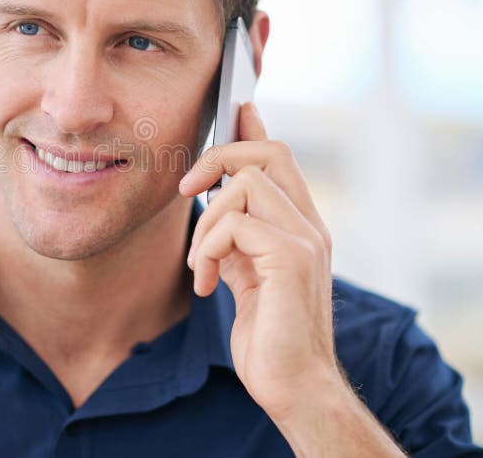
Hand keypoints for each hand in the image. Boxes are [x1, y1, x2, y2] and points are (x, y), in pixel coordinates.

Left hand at [178, 102, 342, 422]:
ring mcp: (305, 240)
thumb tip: (216, 197)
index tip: (236, 110)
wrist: (294, 386)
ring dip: (204, 224)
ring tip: (199, 265)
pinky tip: (208, 284)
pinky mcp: (291, 259)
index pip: (281, 159)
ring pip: (245, 184)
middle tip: (187, 189)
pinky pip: (234, 225)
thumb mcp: (247, 274)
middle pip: (270, 152)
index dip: (255, 130)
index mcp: (300, 226)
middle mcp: (309, 226)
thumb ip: (236, 235)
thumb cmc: (270, 335)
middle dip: (219, 157)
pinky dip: (207, 250)